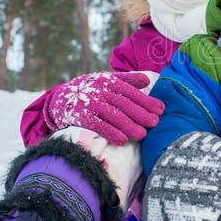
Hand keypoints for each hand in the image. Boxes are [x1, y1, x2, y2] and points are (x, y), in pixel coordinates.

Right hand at [43, 71, 164, 145]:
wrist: (59, 98)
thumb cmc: (90, 90)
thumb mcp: (106, 81)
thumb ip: (127, 80)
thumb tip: (147, 80)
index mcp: (109, 81)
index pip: (131, 92)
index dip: (147, 101)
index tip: (161, 109)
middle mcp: (100, 91)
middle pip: (124, 104)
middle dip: (141, 114)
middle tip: (156, 123)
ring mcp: (90, 104)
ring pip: (112, 115)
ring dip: (129, 125)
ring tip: (143, 134)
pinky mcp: (81, 116)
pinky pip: (98, 126)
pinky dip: (110, 133)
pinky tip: (122, 141)